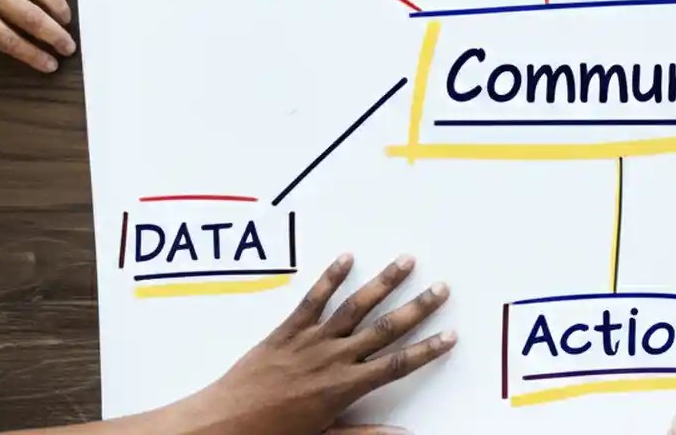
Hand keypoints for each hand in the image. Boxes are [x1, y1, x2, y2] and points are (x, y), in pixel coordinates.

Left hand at [183, 253, 454, 434]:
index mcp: (345, 387)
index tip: (451, 335)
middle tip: (442, 288)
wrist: (224, 425)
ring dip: (383, 283)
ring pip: (355, 306)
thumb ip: (365, 434)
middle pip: (385, 328)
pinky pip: (313, 300)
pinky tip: (346, 258)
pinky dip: (330, 278)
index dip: (427, 350)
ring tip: (406, 262)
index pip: (397, 365)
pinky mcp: (286, 331)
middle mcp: (333, 359)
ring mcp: (310, 341)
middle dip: (418, 307)